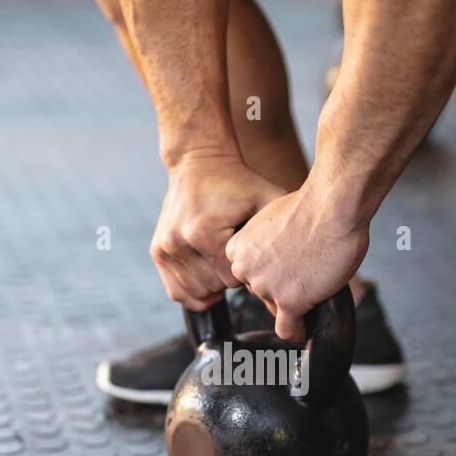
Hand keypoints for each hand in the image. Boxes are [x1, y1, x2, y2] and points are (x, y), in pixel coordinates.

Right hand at [150, 152, 285, 310]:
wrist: (198, 163)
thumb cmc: (238, 184)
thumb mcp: (266, 198)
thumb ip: (283, 230)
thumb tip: (299, 265)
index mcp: (203, 232)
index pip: (232, 279)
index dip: (247, 268)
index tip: (251, 248)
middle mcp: (177, 242)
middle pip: (215, 288)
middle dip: (231, 276)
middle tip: (237, 252)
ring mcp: (164, 248)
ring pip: (198, 292)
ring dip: (214, 283)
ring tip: (223, 259)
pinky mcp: (157, 252)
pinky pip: (177, 292)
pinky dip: (195, 291)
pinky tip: (210, 276)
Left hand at [226, 182, 367, 339]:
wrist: (332, 207)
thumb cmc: (310, 206)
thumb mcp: (269, 219)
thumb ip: (262, 243)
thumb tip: (273, 260)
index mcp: (236, 250)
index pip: (247, 276)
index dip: (268, 272)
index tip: (283, 269)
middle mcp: (245, 270)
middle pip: (261, 294)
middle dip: (281, 287)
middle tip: (304, 272)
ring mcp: (266, 287)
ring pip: (276, 309)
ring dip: (295, 302)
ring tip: (315, 284)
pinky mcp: (290, 301)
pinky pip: (288, 329)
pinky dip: (298, 331)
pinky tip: (306, 328)